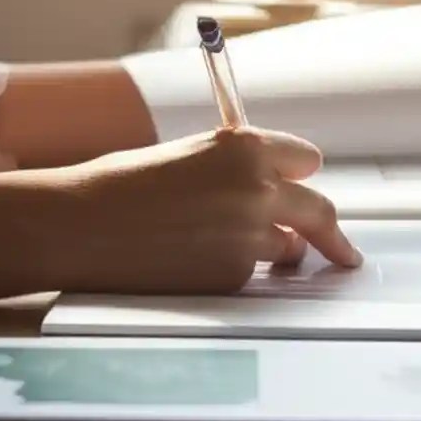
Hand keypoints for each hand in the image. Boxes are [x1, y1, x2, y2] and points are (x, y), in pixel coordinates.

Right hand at [51, 127, 362, 294]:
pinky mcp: (233, 274)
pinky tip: (192, 259)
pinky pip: (251, 274)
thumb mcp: (191, 154)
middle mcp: (258, 187)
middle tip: (341, 249)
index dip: (300, 175)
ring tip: (221, 241)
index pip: (305, 160)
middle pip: (320, 210)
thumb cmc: (123, 185)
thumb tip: (272, 185)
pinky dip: (234, 270)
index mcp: (246, 147)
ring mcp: (249, 234)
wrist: (80, 225)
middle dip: (330, 232)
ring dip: (272, 248)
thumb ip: (238, 167)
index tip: (309, 187)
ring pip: (288, 246)